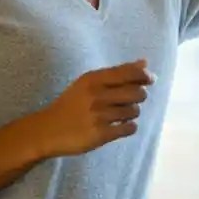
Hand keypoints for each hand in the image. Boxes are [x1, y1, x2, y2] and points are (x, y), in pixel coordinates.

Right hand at [34, 61, 153, 157]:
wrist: (48, 130)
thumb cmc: (72, 104)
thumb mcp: (89, 83)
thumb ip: (117, 73)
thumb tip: (145, 63)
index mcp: (93, 79)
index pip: (129, 73)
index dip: (144, 76)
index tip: (150, 80)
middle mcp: (97, 95)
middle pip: (137, 93)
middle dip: (139, 96)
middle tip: (129, 100)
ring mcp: (99, 115)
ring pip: (134, 111)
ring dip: (131, 113)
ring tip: (119, 114)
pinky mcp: (101, 134)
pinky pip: (129, 128)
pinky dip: (129, 127)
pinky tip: (119, 126)